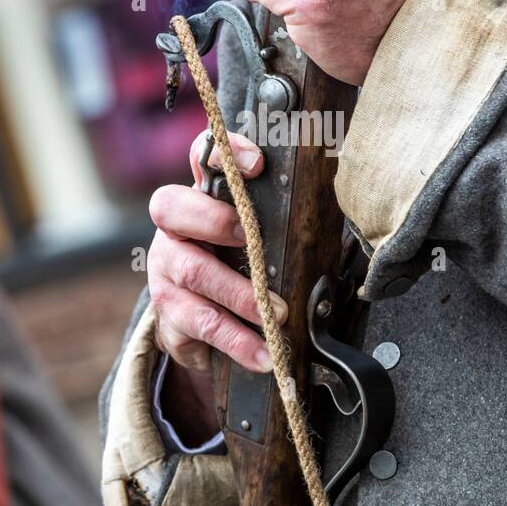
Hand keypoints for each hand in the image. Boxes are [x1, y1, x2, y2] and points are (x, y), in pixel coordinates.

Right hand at [148, 129, 286, 380]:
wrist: (203, 330)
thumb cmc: (240, 271)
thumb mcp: (259, 241)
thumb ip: (280, 223)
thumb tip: (341, 205)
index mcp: (200, 198)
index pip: (201, 157)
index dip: (223, 152)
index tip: (257, 163)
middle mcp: (174, 228)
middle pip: (170, 206)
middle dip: (214, 220)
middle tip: (250, 239)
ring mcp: (165, 269)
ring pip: (192, 271)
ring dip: (240, 294)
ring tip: (277, 313)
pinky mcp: (169, 313)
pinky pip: (201, 323)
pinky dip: (237, 340)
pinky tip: (264, 353)